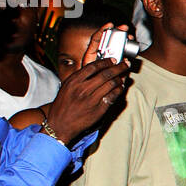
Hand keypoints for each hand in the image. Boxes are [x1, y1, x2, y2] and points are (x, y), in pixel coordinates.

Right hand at [45, 25, 129, 144]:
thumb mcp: (66, 88)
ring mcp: (91, 99)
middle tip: (126, 64)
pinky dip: (118, 91)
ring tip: (123, 77)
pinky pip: (112, 97)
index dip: (106, 62)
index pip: (93, 66)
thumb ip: (79, 78)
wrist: (59, 125)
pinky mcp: (98, 110)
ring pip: (111, 84)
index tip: (113, 60)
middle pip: (106, 74)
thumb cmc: (62, 107)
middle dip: (119, 67)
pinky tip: (120, 88)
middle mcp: (83, 89)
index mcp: (74, 81)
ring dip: (120, 79)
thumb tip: (95, 69)